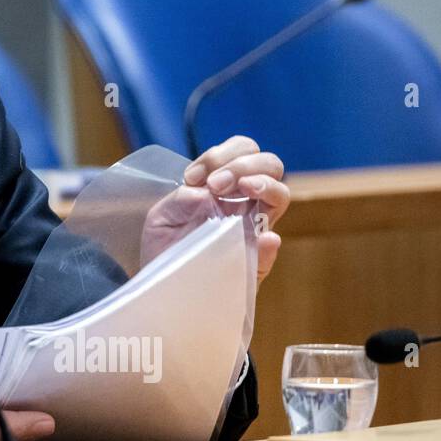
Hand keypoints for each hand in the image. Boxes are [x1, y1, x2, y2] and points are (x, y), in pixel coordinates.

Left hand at [142, 135, 288, 281]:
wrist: (162, 289)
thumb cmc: (164, 249)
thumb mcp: (160, 219)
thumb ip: (178, 202)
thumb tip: (203, 195)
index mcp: (223, 188)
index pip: (242, 152)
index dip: (222, 155)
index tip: (194, 176)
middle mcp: (244, 203)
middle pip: (269, 164)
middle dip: (243, 163)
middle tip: (215, 184)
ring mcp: (253, 230)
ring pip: (281, 194)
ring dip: (262, 183)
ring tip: (240, 188)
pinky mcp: (253, 263)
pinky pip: (270, 250)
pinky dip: (269, 242)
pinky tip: (261, 237)